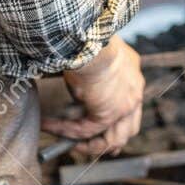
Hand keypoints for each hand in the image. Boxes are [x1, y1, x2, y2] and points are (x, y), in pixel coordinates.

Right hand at [41, 36, 142, 155]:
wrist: (86, 37)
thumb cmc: (85, 37)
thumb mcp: (93, 54)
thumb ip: (91, 70)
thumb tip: (71, 76)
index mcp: (132, 70)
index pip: (130, 103)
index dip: (116, 120)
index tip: (100, 127)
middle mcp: (134, 89)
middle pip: (128, 128)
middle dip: (110, 141)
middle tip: (91, 146)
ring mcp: (125, 104)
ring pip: (112, 138)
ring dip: (89, 144)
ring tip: (68, 144)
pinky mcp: (109, 113)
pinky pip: (86, 131)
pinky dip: (66, 131)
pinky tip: (49, 125)